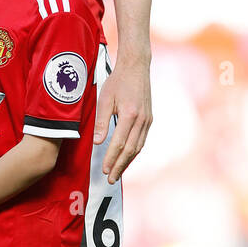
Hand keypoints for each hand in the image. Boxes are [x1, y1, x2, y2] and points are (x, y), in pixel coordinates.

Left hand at [93, 55, 151, 182]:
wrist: (136, 67)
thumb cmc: (117, 81)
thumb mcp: (104, 99)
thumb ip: (101, 121)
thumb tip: (97, 142)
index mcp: (129, 115)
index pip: (118, 144)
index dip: (111, 159)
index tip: (104, 170)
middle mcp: (141, 120)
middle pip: (130, 150)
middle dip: (120, 166)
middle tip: (110, 179)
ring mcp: (148, 120)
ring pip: (138, 147)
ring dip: (128, 162)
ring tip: (117, 172)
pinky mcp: (149, 119)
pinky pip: (142, 140)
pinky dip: (134, 152)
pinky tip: (127, 158)